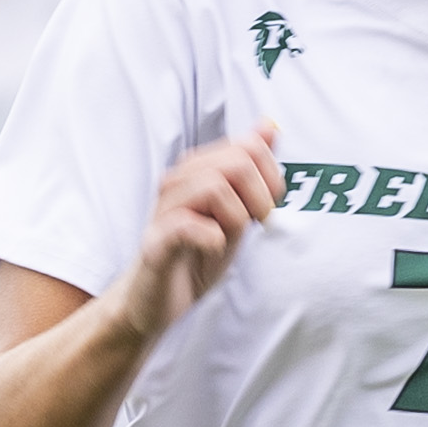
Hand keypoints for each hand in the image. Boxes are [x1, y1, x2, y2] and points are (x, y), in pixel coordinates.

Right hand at [116, 122, 280, 342]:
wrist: (156, 301)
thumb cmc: (195, 255)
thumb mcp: (234, 210)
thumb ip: (251, 171)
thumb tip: (269, 125)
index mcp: (197, 170)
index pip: (248, 146)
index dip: (271, 175)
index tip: (269, 206)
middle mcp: (178, 181)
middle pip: (236, 162)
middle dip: (260, 196)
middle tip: (257, 224)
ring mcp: (164, 210)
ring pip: (214, 187)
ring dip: (237, 216)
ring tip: (232, 236)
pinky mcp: (156, 242)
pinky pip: (187, 225)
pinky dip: (212, 238)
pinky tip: (214, 248)